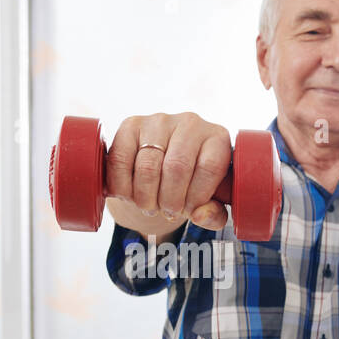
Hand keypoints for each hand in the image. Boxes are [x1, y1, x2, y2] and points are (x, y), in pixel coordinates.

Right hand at [107, 112, 232, 229]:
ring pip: (148, 166)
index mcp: (217, 138)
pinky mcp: (131, 125)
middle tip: (167, 212)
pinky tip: (129, 196)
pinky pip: (120, 159)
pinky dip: (122, 185)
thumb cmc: (195, 183)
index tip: (189, 212)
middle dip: (170, 200)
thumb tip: (199, 216)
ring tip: (150, 207)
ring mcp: (159, 121)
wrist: (166, 165)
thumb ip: (214, 214)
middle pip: (177, 167)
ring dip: (146, 196)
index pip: (209, 168)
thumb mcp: (213, 200)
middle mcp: (190, 123)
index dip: (197, 197)